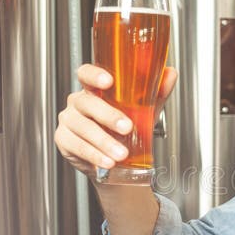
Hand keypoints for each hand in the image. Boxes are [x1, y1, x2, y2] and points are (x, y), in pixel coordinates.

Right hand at [54, 64, 177, 176]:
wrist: (117, 159)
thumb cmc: (126, 128)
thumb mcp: (144, 110)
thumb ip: (156, 92)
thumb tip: (170, 74)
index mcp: (93, 89)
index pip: (86, 74)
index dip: (94, 75)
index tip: (108, 81)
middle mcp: (78, 102)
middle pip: (87, 103)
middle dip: (108, 116)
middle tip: (127, 128)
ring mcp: (68, 121)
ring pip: (83, 128)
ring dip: (104, 141)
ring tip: (122, 153)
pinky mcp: (64, 140)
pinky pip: (77, 147)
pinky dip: (94, 155)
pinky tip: (108, 161)